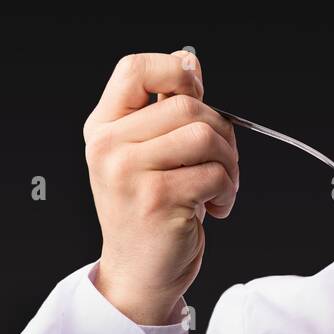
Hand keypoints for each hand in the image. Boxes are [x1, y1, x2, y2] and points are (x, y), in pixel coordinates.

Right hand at [82, 50, 239, 324]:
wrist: (140, 272)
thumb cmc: (152, 211)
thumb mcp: (149, 154)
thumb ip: (165, 110)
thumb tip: (189, 61)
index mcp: (104, 128)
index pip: (135, 68)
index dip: (176, 72)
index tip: (196, 93)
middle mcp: (108, 147)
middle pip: (188, 105)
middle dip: (221, 133)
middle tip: (220, 163)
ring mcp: (128, 173)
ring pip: (206, 135)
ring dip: (228, 163)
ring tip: (217, 187)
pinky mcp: (156, 199)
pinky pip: (215, 174)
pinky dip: (227, 192)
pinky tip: (213, 208)